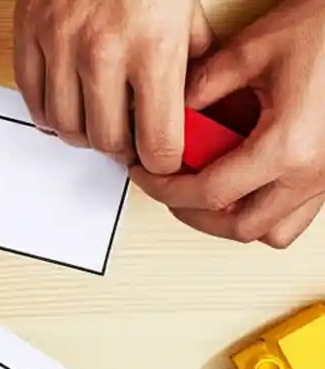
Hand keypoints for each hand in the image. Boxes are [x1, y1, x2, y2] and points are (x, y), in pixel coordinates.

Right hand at [14, 0, 213, 170]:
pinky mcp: (28, 37)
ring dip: (83, 135)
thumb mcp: (185, 8)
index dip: (163, 160)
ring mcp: (59, 46)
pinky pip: (32, 99)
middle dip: (121, 149)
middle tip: (130, 141)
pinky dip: (48, 115)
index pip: (157, 139)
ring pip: (65, 127)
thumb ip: (189, 58)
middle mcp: (102, 53)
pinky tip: (64, 110)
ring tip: (97, 126)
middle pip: (106, 140)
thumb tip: (186, 101)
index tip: (163, 160)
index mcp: (151, 48)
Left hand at [132, 0, 324, 247]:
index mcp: (288, 148)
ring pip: (273, 231)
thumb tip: (173, 112)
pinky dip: (264, 208)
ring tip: (207, 189)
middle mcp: (312, 173)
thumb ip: (203, 86)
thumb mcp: (252, 50)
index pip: (209, 193)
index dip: (166, 189)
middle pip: (240, 227)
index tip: (147, 176)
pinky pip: (296, 213)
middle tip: (170, 188)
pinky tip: (245, 180)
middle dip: (194, 214)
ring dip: (233, 219)